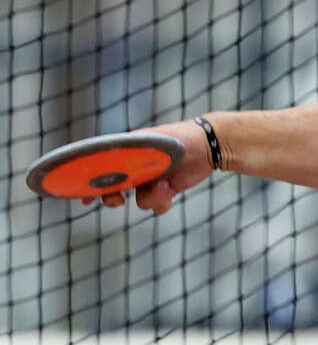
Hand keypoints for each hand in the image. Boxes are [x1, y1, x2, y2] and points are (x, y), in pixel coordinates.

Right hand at [81, 120, 215, 214]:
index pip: (99, 167)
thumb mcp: (150, 143)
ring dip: (150, 197)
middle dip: (112, 198)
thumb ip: (131, 153)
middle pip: (113, 189)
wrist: (208, 146)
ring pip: (139, 201)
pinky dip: (162, 202)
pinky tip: (170, 191)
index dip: (87, 183)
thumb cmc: (177, 139)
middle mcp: (134, 167)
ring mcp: (149, 180)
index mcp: (125, 152)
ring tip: (164, 186)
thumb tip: (115, 169)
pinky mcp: (165, 190)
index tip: (82, 197)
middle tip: (118, 200)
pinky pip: (156, 206)